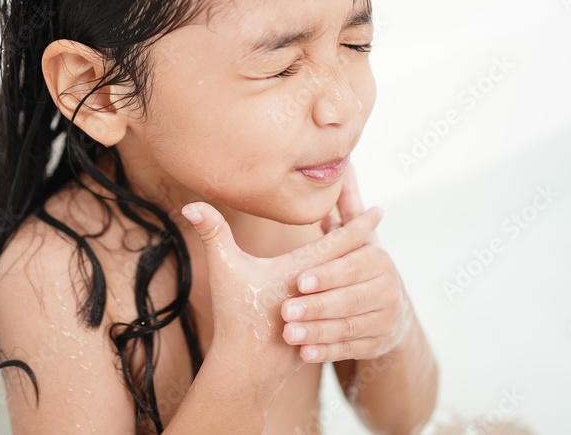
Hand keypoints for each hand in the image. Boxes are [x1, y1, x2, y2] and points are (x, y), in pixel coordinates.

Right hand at [180, 193, 382, 377]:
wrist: (248, 368)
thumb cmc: (238, 317)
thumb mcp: (225, 269)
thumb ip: (212, 233)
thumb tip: (191, 204)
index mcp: (305, 270)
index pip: (342, 241)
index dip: (360, 223)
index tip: (380, 209)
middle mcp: (319, 289)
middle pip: (351, 258)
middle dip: (365, 237)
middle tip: (378, 217)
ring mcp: (321, 311)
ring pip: (348, 285)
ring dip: (359, 266)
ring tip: (368, 249)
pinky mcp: (317, 328)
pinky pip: (338, 306)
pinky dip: (346, 290)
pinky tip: (346, 286)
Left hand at [280, 162, 413, 363]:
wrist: (388, 312)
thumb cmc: (357, 265)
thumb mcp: (354, 238)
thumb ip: (345, 208)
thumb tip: (345, 163)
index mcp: (377, 259)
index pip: (349, 266)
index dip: (325, 274)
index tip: (298, 279)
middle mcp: (388, 288)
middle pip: (348, 300)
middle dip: (316, 307)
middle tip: (286, 313)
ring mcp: (385, 318)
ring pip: (348, 327)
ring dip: (318, 332)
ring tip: (289, 335)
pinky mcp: (378, 344)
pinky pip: (351, 350)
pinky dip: (327, 351)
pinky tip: (303, 355)